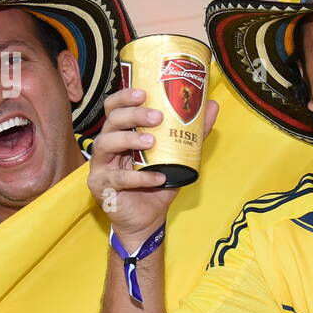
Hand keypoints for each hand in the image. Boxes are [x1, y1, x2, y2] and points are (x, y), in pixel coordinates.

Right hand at [87, 88, 219, 245]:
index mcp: (121, 133)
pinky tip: (158, 177)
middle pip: (111, 121)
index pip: (115, 107)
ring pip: (105, 144)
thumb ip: (192, 132)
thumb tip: (211, 106)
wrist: (148, 219)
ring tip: (151, 141)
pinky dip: (140, 178)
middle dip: (133, 114)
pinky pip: (119, 178)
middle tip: (156, 116)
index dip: (124, 97)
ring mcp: (101, 166)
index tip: (144, 92)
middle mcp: (107, 146)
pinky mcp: (102, 186)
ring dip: (129, 139)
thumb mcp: (179, 156)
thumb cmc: (158, 183)